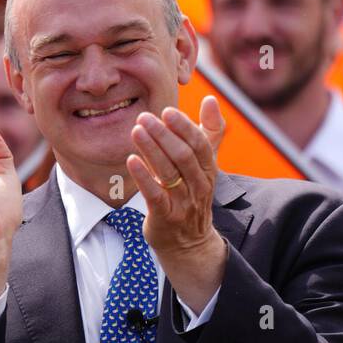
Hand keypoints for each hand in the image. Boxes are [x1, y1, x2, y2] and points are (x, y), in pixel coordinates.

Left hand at [126, 96, 226, 313]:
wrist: (189, 244)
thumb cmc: (193, 194)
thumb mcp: (205, 165)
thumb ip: (210, 132)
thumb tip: (211, 99)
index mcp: (208, 170)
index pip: (200, 145)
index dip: (184, 127)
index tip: (167, 111)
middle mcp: (199, 186)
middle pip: (183, 156)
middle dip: (164, 135)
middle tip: (144, 117)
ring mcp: (183, 203)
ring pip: (168, 173)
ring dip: (151, 150)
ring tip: (136, 130)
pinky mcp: (165, 217)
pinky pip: (154, 195)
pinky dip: (143, 176)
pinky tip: (131, 160)